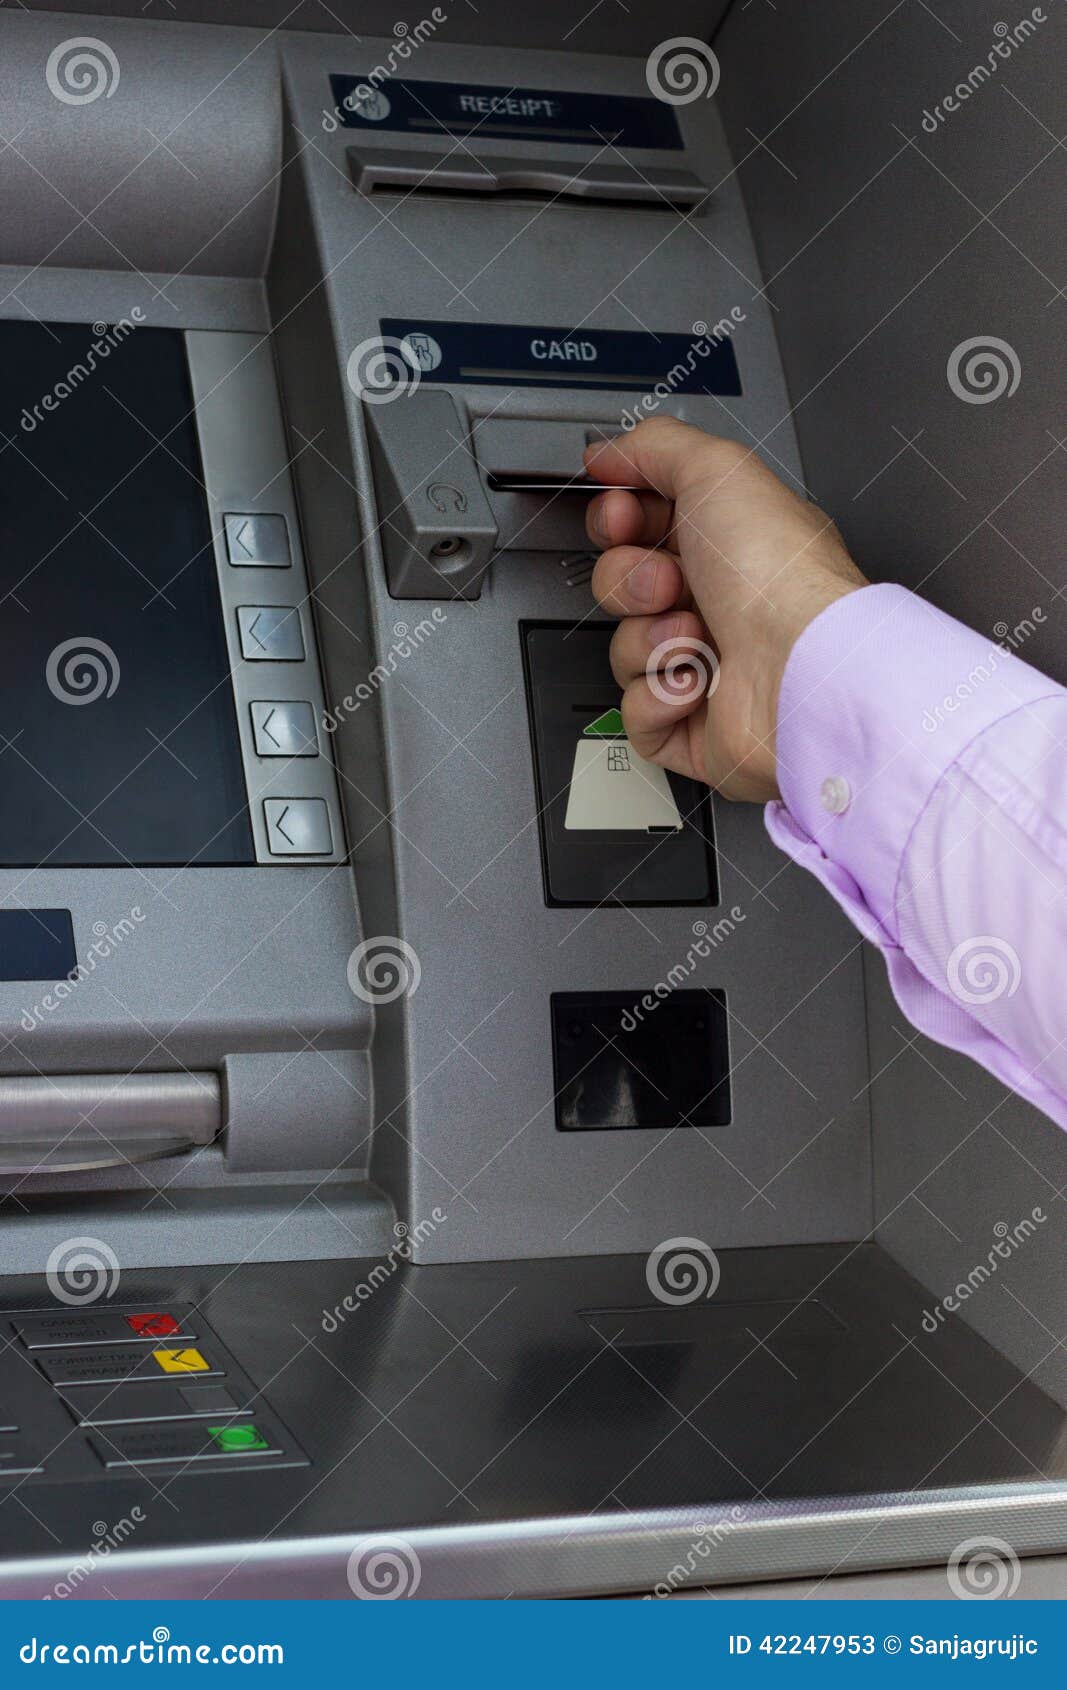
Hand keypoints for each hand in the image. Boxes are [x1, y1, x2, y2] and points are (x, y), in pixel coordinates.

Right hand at [585, 418, 867, 801]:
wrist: (800, 670)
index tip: (622, 516)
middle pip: (622, 584)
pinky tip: (696, 683)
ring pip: (624, 649)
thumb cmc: (781, 579)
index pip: (640, 524)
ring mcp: (705, 665)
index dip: (618, 518)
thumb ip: (656, 446)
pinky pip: (635, 711)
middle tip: (670, 582)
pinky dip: (658, 697)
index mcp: (727, 542)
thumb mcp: (718, 470)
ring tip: (696, 638)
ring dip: (650, 639)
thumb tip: (609, 450)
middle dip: (630, 580)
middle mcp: (718, 602)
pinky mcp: (692, 725)